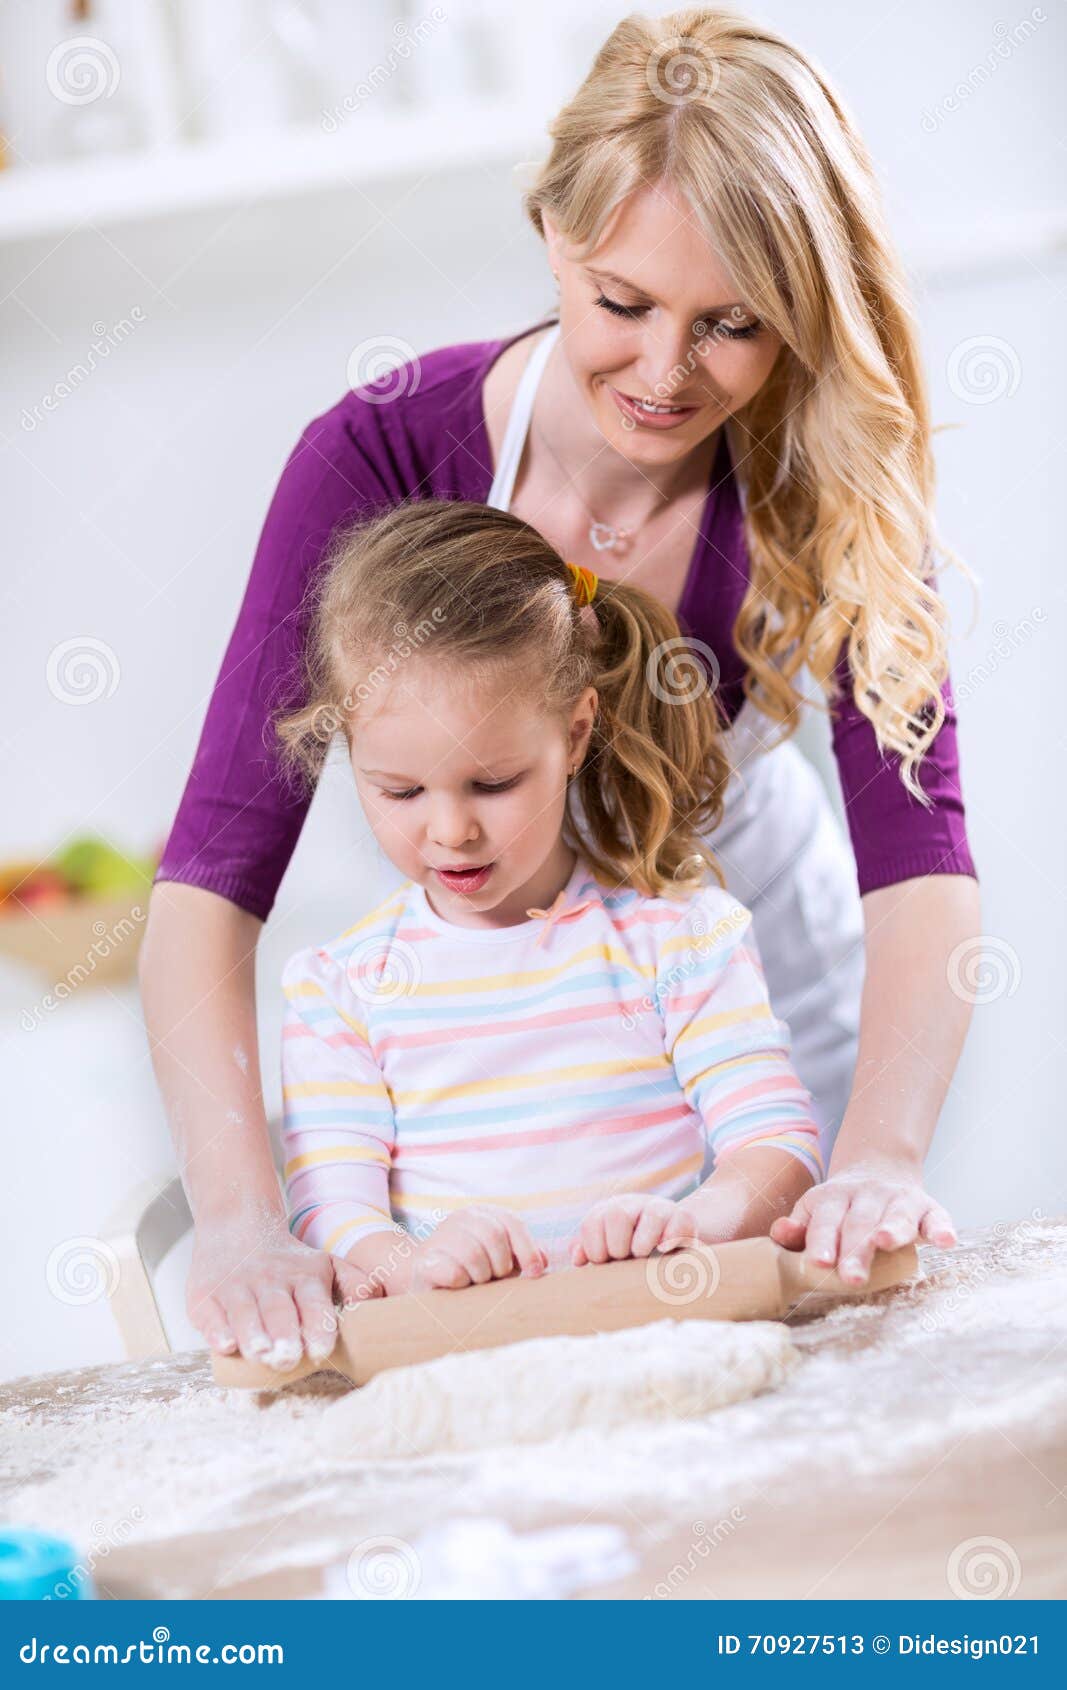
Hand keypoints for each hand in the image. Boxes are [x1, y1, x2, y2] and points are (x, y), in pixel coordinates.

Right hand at [188, 1210, 382, 1370]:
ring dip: (253, 1335)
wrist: (236, 1228)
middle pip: (278, 1311)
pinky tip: (225, 1344)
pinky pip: (211, 1316)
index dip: (318, 1326)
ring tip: (261, 1354)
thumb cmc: (289, 1262)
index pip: (314, 1303)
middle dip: (284, 1335)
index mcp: (304, 1278)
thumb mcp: (325, 1265)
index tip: (322, 1349)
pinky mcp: (205, 1298)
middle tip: (289, 1357)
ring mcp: (236, 1288)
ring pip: (245, 1313)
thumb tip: (377, 1304)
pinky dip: (217, 1330)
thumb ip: (354, 1285)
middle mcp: (270, 1282)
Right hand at [407, 1205, 547, 1291]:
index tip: (534, 1273)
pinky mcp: (424, 1262)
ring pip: (473, 1255)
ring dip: (480, 1276)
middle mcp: (461, 1218)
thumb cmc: (472, 1269)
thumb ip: (524, 1257)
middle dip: (501, 1266)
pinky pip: (453, 1272)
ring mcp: (440, 1237)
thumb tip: (543, 1261)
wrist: (424, 1278)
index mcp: (483, 1214)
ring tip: (475, 1282)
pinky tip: (458, 1285)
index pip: (512, 1223)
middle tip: (494, 1278)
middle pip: (494, 1237)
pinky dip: (462, 1283)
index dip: (527, 1249)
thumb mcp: (500, 1259)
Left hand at [569, 1194, 709, 1264]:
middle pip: (618, 1214)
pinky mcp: (684, 1218)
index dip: (594, 1248)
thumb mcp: (607, 1247)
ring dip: (644, 1243)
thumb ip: (588, 1250)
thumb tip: (577, 1259)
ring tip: (642, 1256)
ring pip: (653, 1215)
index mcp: (609, 1210)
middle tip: (624, 1259)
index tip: (603, 1262)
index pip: (592, 1223)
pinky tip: (665, 1251)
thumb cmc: (630, 1248)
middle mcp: (633, 1204)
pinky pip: (681, 1221)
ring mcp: (660, 1208)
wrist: (670, 1237)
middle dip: (617, 1246)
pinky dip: (672, 1238)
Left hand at [769, 1161, 956, 1284]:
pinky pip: (936, 1217)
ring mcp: (899, 1198)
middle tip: (851, 1277)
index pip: (826, 1220)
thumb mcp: (814, 1211)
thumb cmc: (840, 1208)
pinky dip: (941, 1228)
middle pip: (860, 1223)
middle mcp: (867, 1194)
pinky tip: (946, 1241)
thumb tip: (780, 1234)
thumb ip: (798, 1227)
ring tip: (886, 1243)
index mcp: (834, 1196)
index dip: (823, 1241)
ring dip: (892, 1229)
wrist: (879, 1170)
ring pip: (896, 1214)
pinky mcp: (928, 1206)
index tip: (819, 1263)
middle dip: (856, 1250)